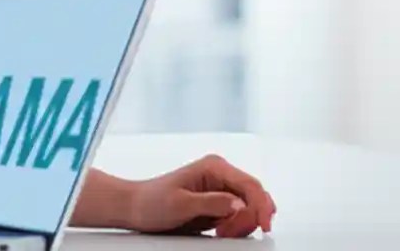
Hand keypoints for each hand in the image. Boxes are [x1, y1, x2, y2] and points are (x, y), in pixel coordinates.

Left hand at [126, 154, 276, 237]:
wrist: (136, 208)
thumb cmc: (152, 202)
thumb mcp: (181, 204)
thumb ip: (212, 203)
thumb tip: (239, 204)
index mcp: (214, 167)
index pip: (250, 185)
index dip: (261, 206)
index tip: (264, 225)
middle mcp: (220, 174)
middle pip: (254, 198)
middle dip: (248, 218)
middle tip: (226, 231)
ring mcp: (221, 189)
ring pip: (249, 208)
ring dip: (241, 224)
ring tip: (218, 230)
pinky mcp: (218, 203)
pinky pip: (240, 216)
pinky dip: (235, 226)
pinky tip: (219, 230)